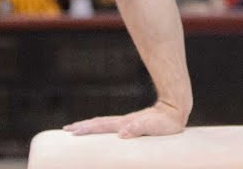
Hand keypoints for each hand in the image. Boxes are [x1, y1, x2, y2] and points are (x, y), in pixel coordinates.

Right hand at [64, 100, 189, 138]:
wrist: (176, 108)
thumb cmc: (167, 122)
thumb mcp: (153, 127)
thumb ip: (139, 128)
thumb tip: (122, 133)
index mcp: (125, 124)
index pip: (102, 126)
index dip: (87, 129)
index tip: (72, 132)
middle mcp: (124, 122)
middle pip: (99, 124)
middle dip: (83, 127)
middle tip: (66, 130)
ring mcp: (127, 123)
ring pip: (104, 123)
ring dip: (89, 126)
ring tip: (76, 128)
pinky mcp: (132, 125)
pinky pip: (112, 126)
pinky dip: (100, 127)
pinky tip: (98, 129)